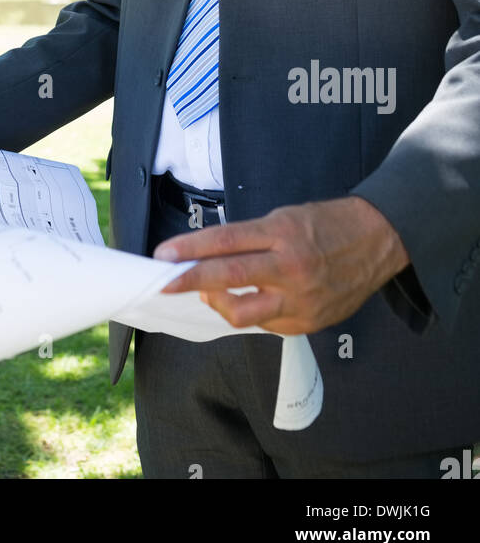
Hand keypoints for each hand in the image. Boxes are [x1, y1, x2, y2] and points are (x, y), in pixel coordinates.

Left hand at [153, 196, 410, 335]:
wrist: (378, 240)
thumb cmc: (328, 223)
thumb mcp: (285, 217)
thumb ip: (250, 241)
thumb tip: (213, 261)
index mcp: (281, 233)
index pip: (224, 241)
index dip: (190, 249)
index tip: (164, 256)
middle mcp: (289, 267)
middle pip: (227, 277)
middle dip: (189, 281)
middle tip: (164, 283)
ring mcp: (300, 299)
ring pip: (243, 313)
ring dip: (218, 303)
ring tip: (209, 293)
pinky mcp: (310, 322)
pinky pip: (267, 324)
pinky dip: (252, 313)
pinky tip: (249, 300)